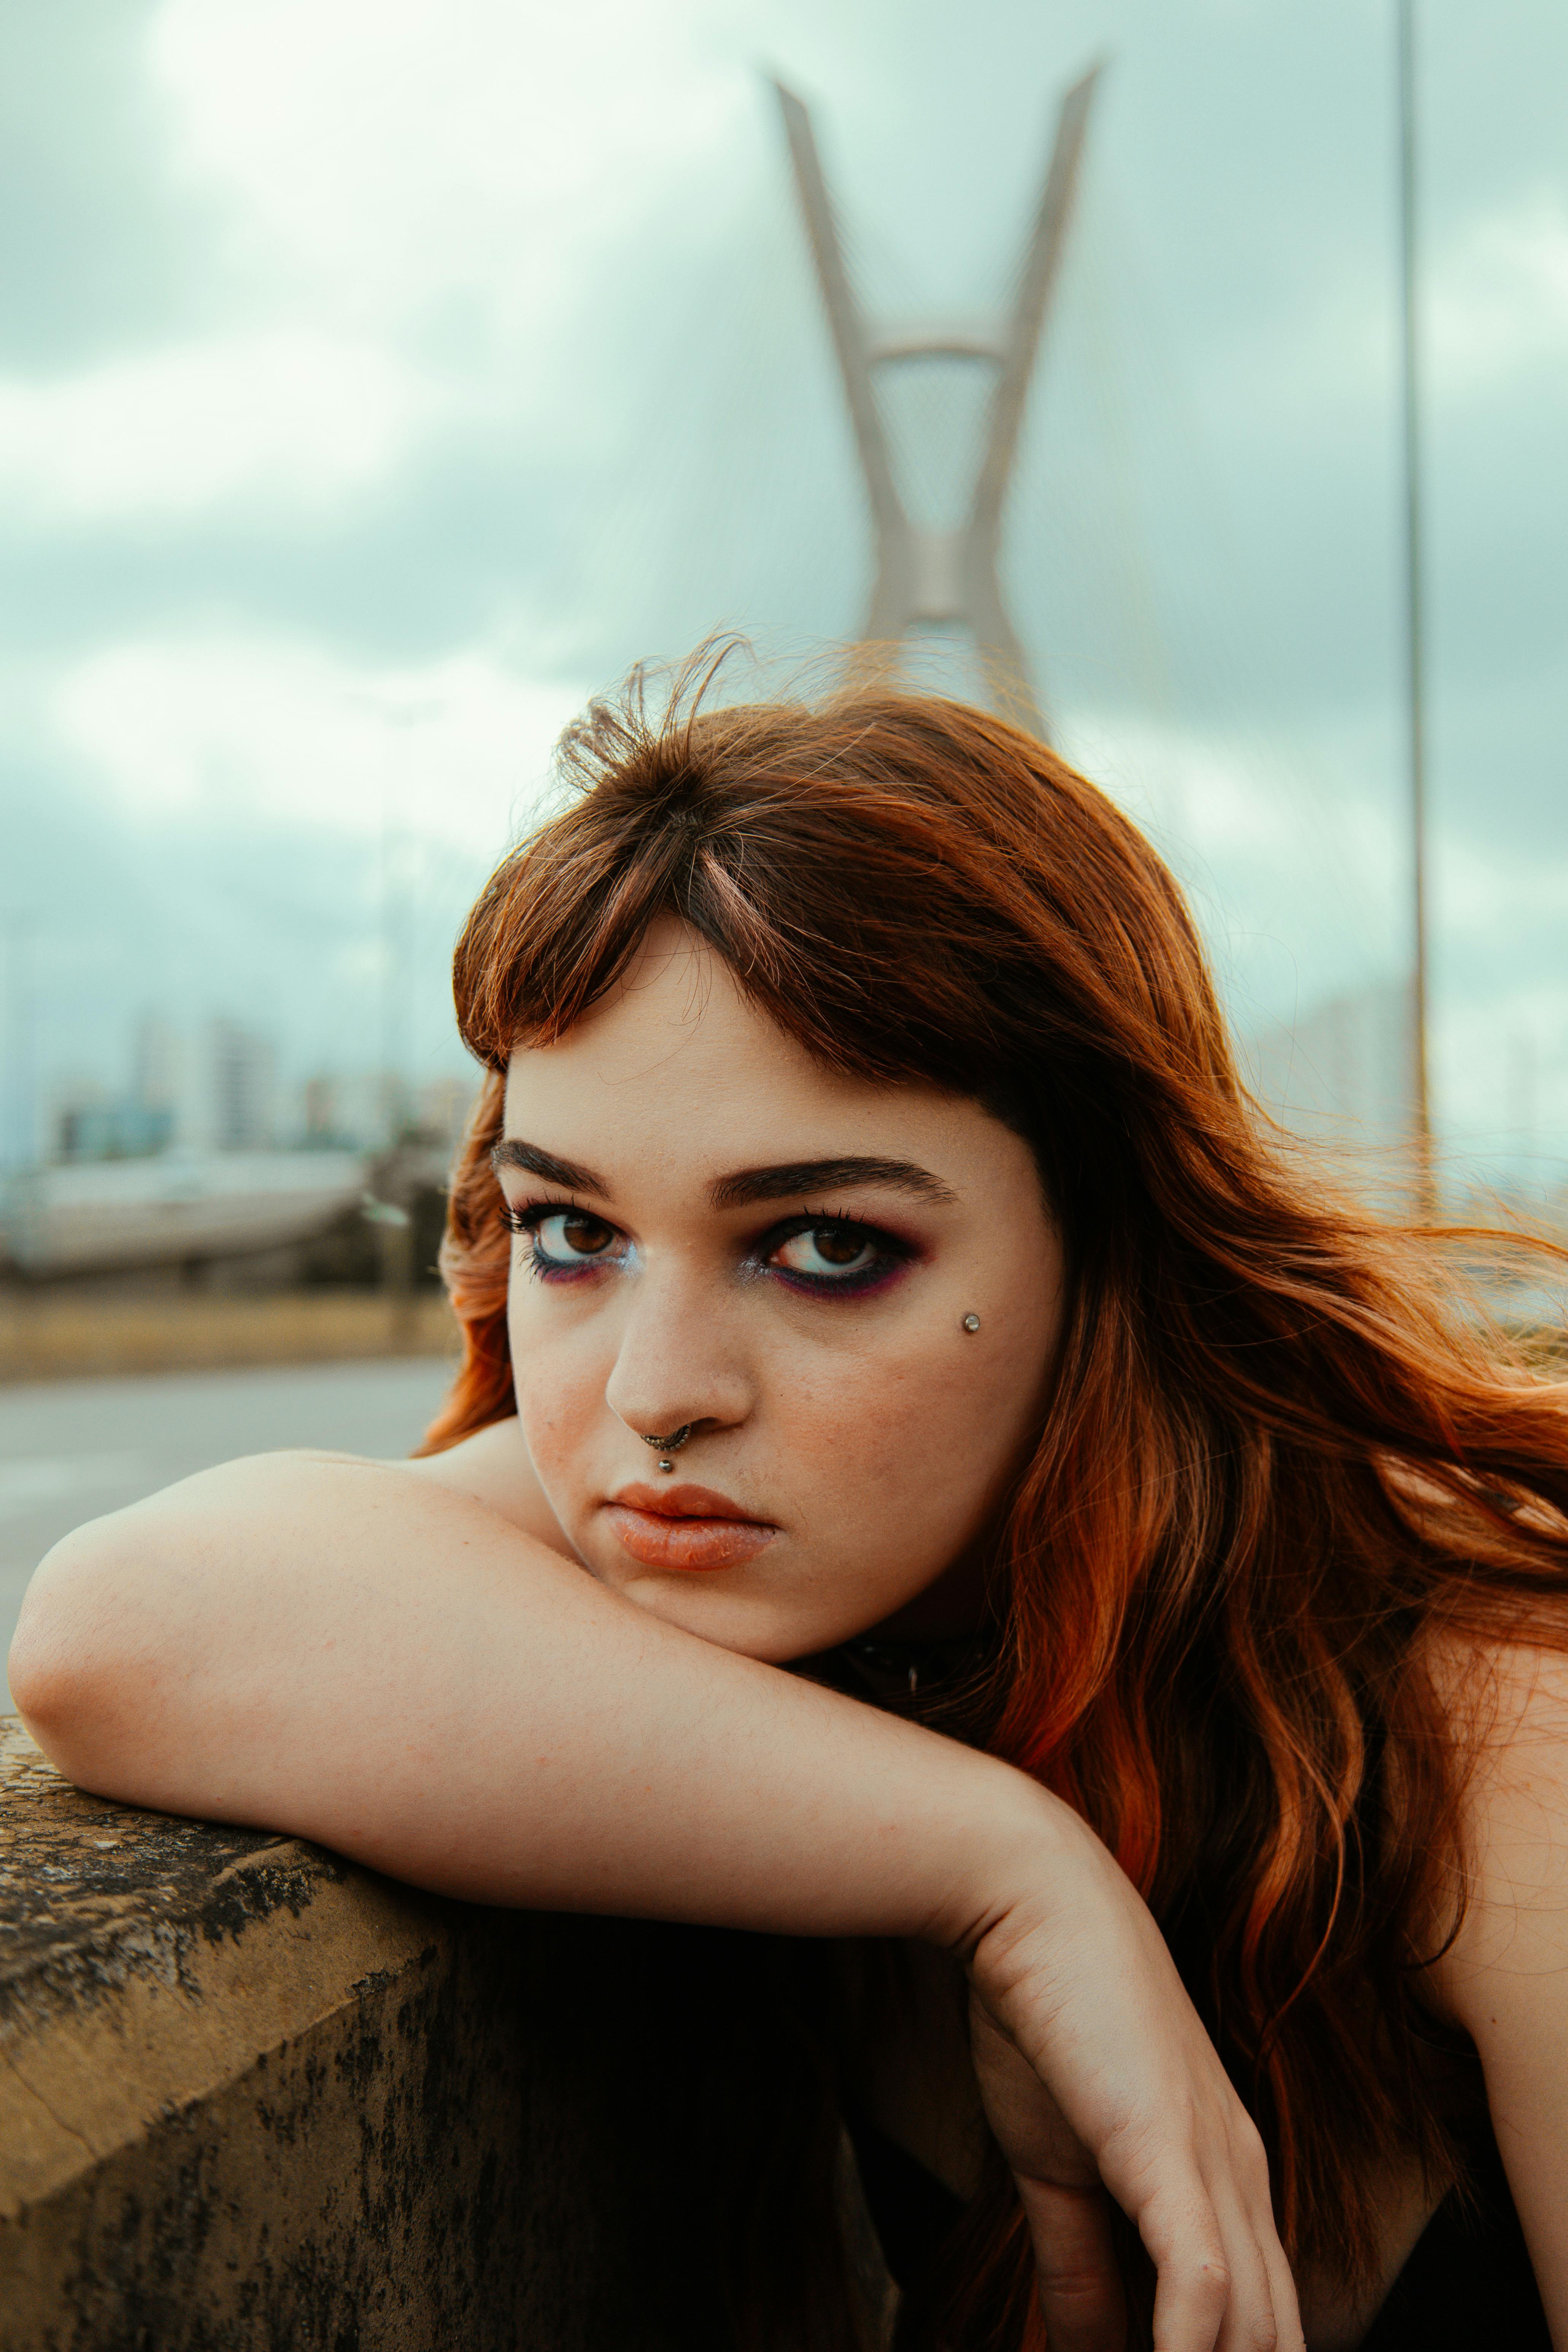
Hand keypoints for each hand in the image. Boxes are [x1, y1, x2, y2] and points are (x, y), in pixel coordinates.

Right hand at [958, 1810, 1302, 2351]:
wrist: (1028, 1902)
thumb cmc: (1044, 2016)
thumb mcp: (1055, 2164)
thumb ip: (1076, 2263)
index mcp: (1222, 2175)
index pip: (1255, 2324)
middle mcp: (1241, 2176)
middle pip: (1271, 2342)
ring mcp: (1216, 2164)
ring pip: (1249, 2332)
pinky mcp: (1174, 2152)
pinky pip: (1205, 2287)